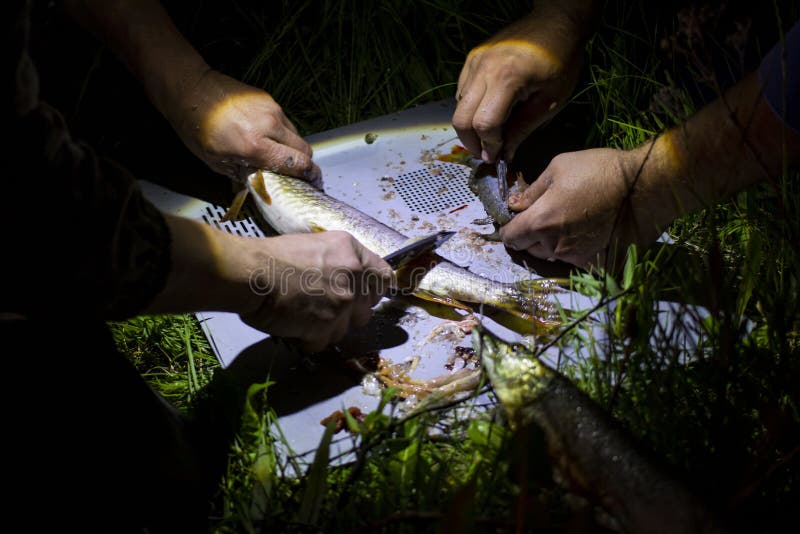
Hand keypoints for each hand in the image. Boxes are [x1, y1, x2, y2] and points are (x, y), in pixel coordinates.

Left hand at [170, 69, 321, 182]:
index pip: (296, 163)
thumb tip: (262, 181)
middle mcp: (268, 126)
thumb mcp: (215, 161)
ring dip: (292, 147)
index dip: (308, 175)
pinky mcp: (269, 99)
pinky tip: (265, 135)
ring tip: (276, 152)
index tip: (311, 181)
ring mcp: (271, 109)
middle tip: (297, 171)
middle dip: (303, 162)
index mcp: (254, 145)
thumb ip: (243, 174)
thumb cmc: (196, 128)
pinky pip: (285, 121)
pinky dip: (281, 132)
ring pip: (297, 134)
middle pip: (304, 149)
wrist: (190, 89)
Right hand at [244, 231, 392, 352]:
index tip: (364, 296)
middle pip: (366, 308)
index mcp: (351, 252)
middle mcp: (354, 277)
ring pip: (345, 329)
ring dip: (327, 327)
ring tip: (303, 316)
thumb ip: (338, 263)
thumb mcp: (315, 246)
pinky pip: (324, 342)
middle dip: (348, 313)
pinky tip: (294, 325)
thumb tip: (345, 279)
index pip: (383, 277)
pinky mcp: (327, 327)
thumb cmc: (273, 257)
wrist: (252, 273)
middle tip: (325, 308)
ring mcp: (342, 304)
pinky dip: (310, 339)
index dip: (373, 290)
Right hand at [452, 7, 589, 162]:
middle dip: (471, 142)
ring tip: (487, 135)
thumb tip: (506, 154)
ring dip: (469, 126)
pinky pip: (462, 91)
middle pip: (461, 118)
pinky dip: (470, 108)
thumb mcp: (551, 100)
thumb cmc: (562, 59)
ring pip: (458, 106)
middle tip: (486, 153)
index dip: (489, 146)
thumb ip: (524, 129)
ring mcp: (475, 62)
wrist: (556, 21)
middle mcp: (484, 69)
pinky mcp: (473, 58)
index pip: (484, 123)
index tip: (496, 157)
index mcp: (507, 79)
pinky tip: (487, 112)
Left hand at [499, 148, 664, 268]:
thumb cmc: (599, 170)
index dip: (510, 229)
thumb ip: (532, 191)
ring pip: (551, 256)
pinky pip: (574, 260)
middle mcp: (554, 245)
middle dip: (530, 236)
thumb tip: (513, 205)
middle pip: (529, 248)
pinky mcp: (595, 263)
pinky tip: (585, 234)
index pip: (511, 237)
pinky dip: (574, 250)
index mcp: (540, 221)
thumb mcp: (558, 168)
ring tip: (567, 224)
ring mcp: (575, 257)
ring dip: (551, 244)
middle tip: (543, 219)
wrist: (644, 186)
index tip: (515, 222)